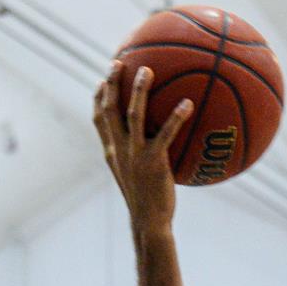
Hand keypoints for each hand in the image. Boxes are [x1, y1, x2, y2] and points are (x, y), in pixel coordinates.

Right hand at [92, 62, 192, 235]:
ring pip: (133, 114)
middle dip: (111, 83)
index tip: (100, 82)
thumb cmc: (148, 202)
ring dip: (139, 90)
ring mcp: (135, 155)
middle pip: (110, 109)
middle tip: (118, 62)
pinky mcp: (153, 162)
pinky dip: (176, 117)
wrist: (149, 223)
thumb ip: (141, 158)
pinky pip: (166, 133)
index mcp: (112, 153)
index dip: (98, 99)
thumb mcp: (139, 178)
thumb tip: (157, 145)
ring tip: (148, 70)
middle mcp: (119, 150)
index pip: (99, 121)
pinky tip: (188, 103)